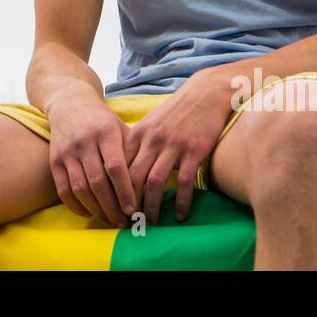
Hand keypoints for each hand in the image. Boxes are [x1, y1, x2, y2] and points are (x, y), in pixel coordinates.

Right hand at [46, 89, 139, 227]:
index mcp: (105, 132)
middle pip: (98, 181)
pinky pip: (63, 189)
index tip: (134, 209)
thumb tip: (149, 182)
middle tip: (123, 222)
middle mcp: (84, 141)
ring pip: (80, 188)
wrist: (69, 103)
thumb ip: (133, 151)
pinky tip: (88, 213)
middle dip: (112, 207)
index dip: (125, 191)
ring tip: (109, 220)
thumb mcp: (120, 127)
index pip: (116, 167)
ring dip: (95, 209)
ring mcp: (67, 151)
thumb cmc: (102, 120)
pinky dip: (75, 206)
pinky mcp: (54, 160)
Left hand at [125, 72, 236, 225]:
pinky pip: (184, 181)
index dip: (113, 190)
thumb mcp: (151, 123)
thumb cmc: (176, 111)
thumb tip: (122, 168)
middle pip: (133, 178)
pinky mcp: (194, 150)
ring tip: (149, 223)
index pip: (119, 166)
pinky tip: (179, 215)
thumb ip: (137, 144)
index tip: (112, 208)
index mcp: (138, 134)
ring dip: (151, 206)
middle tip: (127, 223)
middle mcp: (152, 140)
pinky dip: (180, 201)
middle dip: (128, 204)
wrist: (204, 93)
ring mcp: (173, 145)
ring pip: (155, 182)